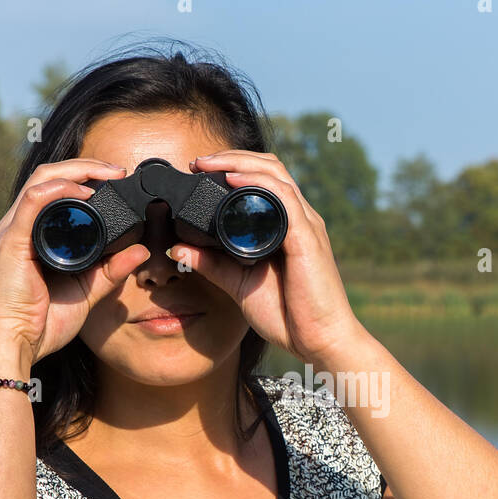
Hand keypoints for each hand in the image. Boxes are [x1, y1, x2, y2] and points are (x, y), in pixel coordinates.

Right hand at [0, 159, 152, 368]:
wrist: (14, 345)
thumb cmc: (41, 323)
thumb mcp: (87, 292)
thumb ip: (111, 271)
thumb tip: (140, 251)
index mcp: (34, 235)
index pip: (56, 190)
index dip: (86, 178)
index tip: (119, 181)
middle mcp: (19, 226)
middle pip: (49, 176)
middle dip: (86, 167)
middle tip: (119, 171)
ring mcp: (12, 231)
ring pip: (42, 180)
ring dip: (76, 171)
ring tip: (106, 174)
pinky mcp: (10, 241)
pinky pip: (32, 201)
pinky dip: (59, 190)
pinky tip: (83, 190)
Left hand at [167, 150, 365, 365]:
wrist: (319, 342)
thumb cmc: (289, 315)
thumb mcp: (239, 284)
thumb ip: (212, 264)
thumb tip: (178, 248)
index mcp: (286, 226)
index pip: (264, 179)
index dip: (232, 167)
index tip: (199, 170)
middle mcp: (299, 219)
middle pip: (270, 167)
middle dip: (232, 157)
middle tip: (199, 161)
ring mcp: (305, 225)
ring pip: (275, 174)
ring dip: (239, 162)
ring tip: (209, 163)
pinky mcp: (307, 238)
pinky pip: (283, 198)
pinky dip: (256, 183)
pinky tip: (232, 181)